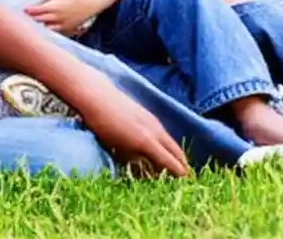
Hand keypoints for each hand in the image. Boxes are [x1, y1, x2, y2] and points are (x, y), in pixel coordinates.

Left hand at [25, 0, 99, 36]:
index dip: (29, 10)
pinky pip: (55, 30)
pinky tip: (47, 24)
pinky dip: (49, 28)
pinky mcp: (68, 27)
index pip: (37, 11)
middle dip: (32, 17)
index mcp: (55, 7)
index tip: (24, 9)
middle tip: (26, 15)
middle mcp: (57, 17)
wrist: (93, 2)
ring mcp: (63, 24)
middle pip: (40, 19)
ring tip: (35, 19)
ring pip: (46, 26)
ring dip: (40, 23)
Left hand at [72, 72, 191, 178]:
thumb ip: (136, 161)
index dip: (180, 175)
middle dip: (183, 165)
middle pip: (177, 151)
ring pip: (171, 141)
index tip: (185, 185)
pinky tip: (161, 148)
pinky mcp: (149, 115)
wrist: (97, 97)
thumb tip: (148, 170)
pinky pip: (164, 133)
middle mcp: (156, 131)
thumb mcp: (118, 150)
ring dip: (175, 154)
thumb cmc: (103, 127)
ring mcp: (154, 121)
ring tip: (176, 165)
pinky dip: (167, 144)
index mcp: (149, 143)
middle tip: (186, 177)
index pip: (171, 163)